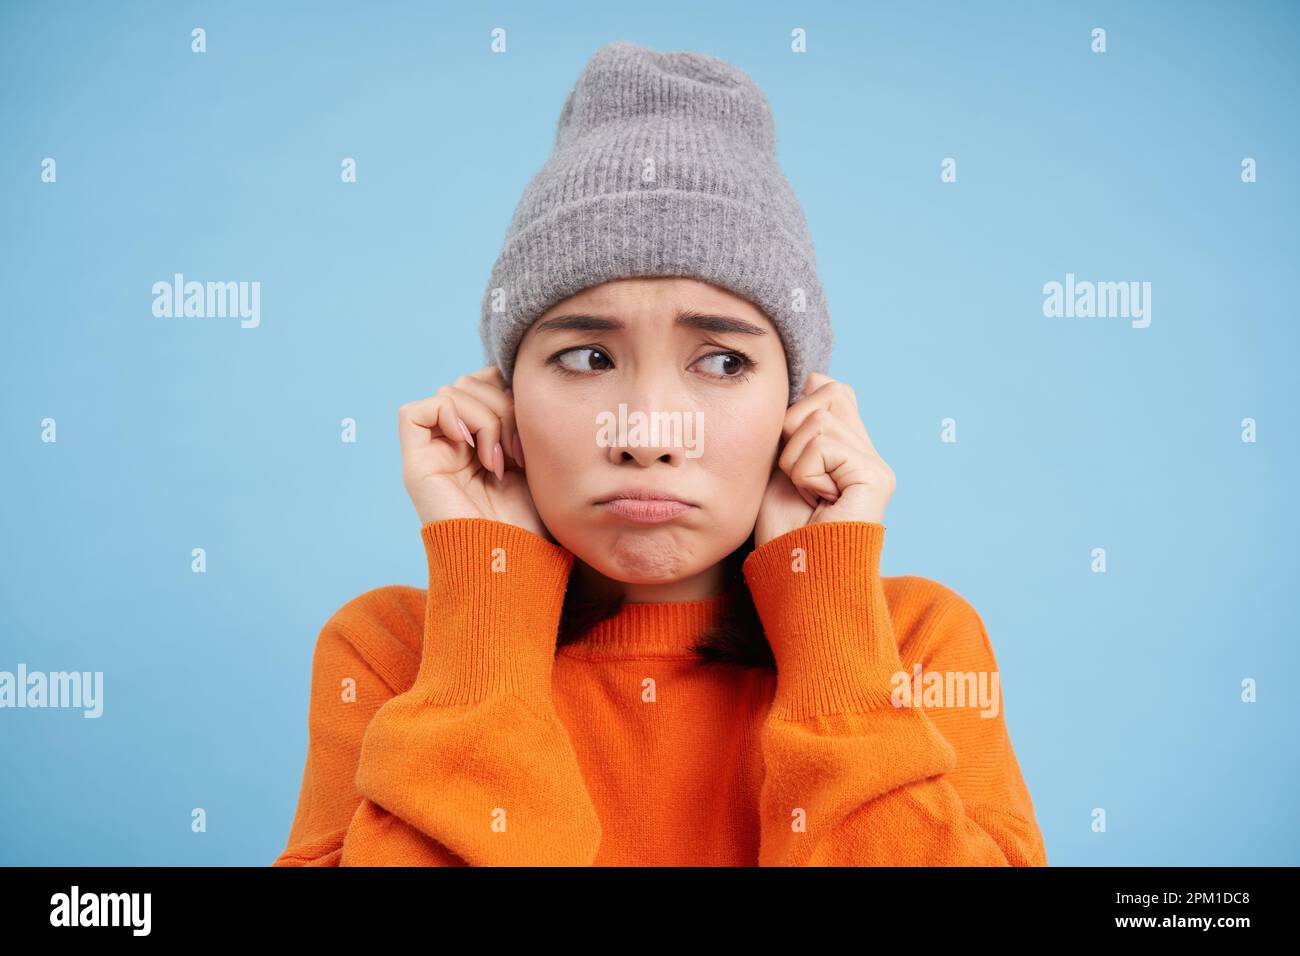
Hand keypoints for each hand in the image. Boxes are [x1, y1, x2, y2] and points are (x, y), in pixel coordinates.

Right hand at [398, 366, 549, 539]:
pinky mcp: (416, 466)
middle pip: (469, 382)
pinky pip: (416, 412)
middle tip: (518, 451)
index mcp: (485, 441)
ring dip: (485, 417)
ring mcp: (435, 454)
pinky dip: (448, 415)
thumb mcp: (536, 458)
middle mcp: (457, 444)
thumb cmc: (531, 523)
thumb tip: (516, 376)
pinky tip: (471, 445)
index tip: (532, 421)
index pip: (486, 382)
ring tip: (499, 460)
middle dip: (502, 405)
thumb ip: (521, 418)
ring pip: (450, 392)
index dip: (508, 388)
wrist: (514, 562)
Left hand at [753, 372, 895, 547]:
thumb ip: (800, 425)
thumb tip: (816, 376)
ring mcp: (875, 465)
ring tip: (806, 494)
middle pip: (825, 394)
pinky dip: (805, 473)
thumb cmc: (782, 530)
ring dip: (794, 460)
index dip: (799, 410)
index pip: (829, 390)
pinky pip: (823, 445)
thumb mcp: (782, 463)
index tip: (790, 457)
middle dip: (792, 434)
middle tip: (797, 480)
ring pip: (818, 420)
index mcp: (848, 448)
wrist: (794, 575)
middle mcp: (867, 453)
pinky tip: (817, 501)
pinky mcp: (876, 477)